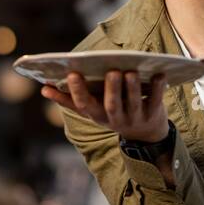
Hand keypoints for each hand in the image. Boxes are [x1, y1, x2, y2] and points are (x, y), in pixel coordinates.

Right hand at [41, 70, 168, 142]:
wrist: (145, 134)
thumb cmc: (111, 113)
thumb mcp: (91, 110)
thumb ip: (68, 99)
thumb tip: (43, 89)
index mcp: (97, 115)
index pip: (84, 105)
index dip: (77, 91)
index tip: (72, 73)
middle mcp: (115, 119)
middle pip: (111, 105)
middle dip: (112, 89)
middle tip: (112, 71)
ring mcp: (135, 118)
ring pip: (133, 103)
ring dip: (132, 87)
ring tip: (131, 71)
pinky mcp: (153, 114)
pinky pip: (156, 101)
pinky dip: (158, 88)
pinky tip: (160, 74)